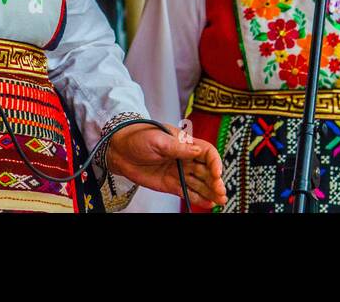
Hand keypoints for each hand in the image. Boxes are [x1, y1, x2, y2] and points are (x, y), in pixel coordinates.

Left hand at [105, 123, 226, 209]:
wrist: (118, 149)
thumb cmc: (138, 137)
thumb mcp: (158, 139)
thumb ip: (177, 147)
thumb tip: (198, 151)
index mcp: (185, 143)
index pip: (207, 153)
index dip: (214, 162)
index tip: (216, 173)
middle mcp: (185, 158)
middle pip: (206, 170)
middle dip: (215, 181)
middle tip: (221, 191)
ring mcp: (179, 172)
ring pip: (199, 183)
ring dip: (211, 191)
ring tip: (220, 201)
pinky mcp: (170, 184)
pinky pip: (187, 192)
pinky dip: (198, 198)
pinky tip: (208, 203)